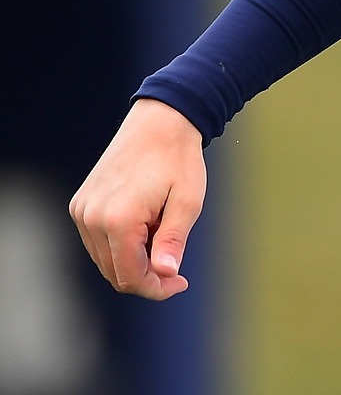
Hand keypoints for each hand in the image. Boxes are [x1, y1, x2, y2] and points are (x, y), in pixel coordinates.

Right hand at [69, 98, 206, 299]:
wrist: (160, 123)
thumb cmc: (179, 161)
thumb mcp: (188, 202)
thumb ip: (173, 241)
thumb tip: (165, 275)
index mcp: (118, 220)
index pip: (130, 276)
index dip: (156, 288)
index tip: (181, 282)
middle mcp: (91, 217)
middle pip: (115, 272)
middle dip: (147, 276)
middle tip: (176, 264)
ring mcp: (82, 210)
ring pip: (105, 259)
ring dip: (134, 258)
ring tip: (161, 231)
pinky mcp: (81, 204)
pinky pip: (98, 241)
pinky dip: (121, 243)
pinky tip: (146, 223)